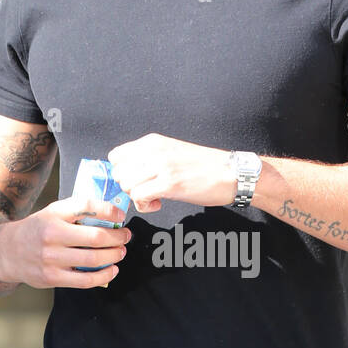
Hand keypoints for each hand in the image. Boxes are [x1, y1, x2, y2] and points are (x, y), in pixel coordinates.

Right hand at [0, 196, 131, 288]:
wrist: (7, 251)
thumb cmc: (37, 229)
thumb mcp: (52, 212)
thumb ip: (77, 211)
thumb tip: (112, 216)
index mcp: (53, 214)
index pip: (86, 205)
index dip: (108, 210)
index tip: (120, 216)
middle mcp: (52, 234)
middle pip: (95, 237)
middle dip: (118, 237)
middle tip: (125, 236)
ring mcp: (51, 258)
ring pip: (93, 259)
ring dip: (114, 256)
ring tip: (120, 252)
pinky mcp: (52, 277)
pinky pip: (85, 280)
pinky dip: (104, 276)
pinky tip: (112, 270)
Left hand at [107, 133, 237, 210]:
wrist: (231, 173)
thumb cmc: (204, 166)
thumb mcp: (171, 152)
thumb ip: (149, 159)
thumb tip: (129, 173)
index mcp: (153, 141)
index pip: (116, 155)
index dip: (122, 172)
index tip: (136, 180)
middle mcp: (154, 150)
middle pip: (118, 172)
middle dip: (128, 186)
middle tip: (145, 191)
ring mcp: (161, 166)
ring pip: (125, 184)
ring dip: (136, 196)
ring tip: (153, 197)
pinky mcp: (169, 183)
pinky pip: (138, 196)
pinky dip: (144, 205)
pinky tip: (158, 203)